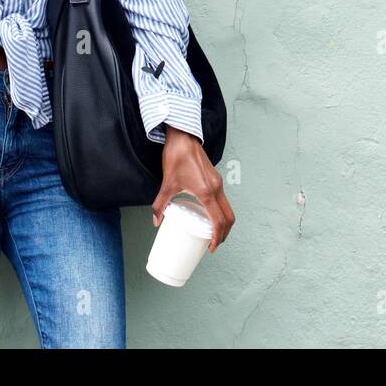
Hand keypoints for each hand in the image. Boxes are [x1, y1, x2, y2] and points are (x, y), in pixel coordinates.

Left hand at [151, 127, 234, 252]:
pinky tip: (209, 215)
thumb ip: (161, 204)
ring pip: (228, 208)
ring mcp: (218, 183)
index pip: (218, 220)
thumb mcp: (167, 183)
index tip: (212, 248)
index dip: (217, 237)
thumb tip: (156, 221)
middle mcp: (216, 188)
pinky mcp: (215, 178)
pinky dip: (220, 212)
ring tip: (212, 233)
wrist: (183, 137)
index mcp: (207, 192)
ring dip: (223, 223)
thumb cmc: (177, 157)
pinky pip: (223, 200)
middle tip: (214, 245)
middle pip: (229, 217)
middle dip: (224, 234)